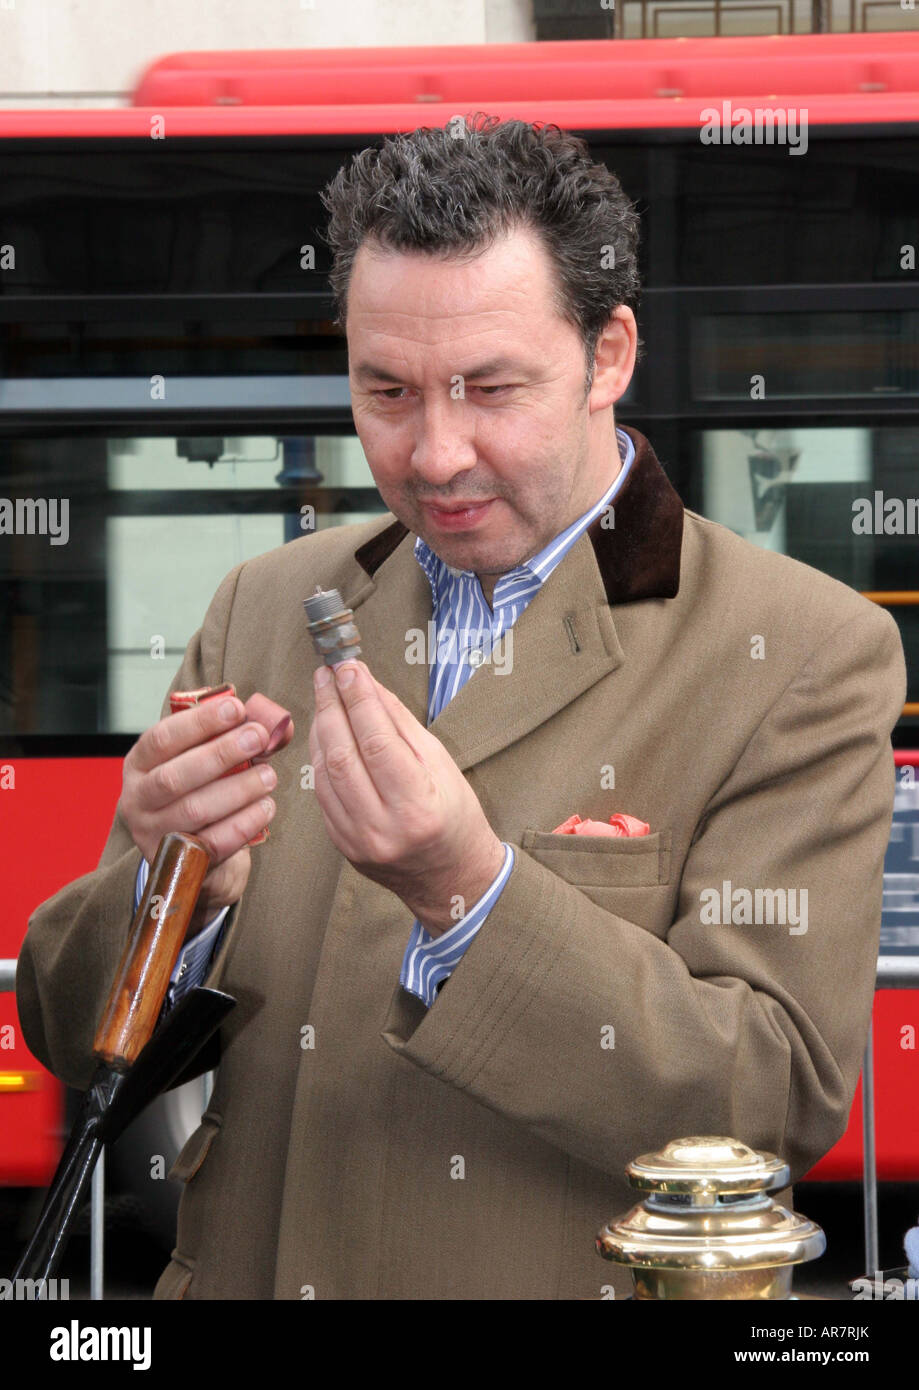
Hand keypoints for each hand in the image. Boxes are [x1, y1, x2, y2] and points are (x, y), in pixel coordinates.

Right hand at [119, 694, 288, 933]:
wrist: (188, 854)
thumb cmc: (197, 793)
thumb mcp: (199, 762)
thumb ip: (228, 739)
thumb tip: (271, 724)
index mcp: (139, 765)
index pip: (161, 739)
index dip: (199, 723)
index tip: (236, 708)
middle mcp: (138, 799)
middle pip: (175, 776)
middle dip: (221, 754)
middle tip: (257, 738)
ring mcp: (154, 834)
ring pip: (195, 810)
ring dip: (238, 789)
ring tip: (268, 776)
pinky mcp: (178, 862)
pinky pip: (213, 842)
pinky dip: (244, 823)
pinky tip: (265, 807)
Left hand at [309, 660, 504, 935]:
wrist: (449, 878)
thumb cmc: (454, 815)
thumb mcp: (440, 764)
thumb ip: (399, 724)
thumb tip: (367, 684)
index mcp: (417, 807)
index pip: (378, 742)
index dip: (358, 700)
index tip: (348, 667)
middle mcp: (382, 828)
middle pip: (343, 755)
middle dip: (332, 707)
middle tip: (328, 674)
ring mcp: (356, 840)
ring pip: (324, 773)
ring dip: (320, 728)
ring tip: (325, 696)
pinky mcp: (340, 844)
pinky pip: (321, 792)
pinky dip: (320, 757)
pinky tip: (325, 732)